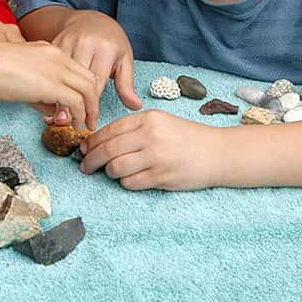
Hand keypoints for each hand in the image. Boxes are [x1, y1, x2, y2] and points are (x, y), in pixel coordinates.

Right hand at [0, 40, 98, 129]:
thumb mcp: (21, 76)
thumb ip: (39, 91)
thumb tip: (52, 109)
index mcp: (50, 51)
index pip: (78, 69)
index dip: (84, 89)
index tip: (82, 105)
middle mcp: (58, 57)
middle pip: (89, 79)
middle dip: (93, 101)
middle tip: (90, 118)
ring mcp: (57, 69)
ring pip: (88, 90)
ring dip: (90, 110)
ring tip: (85, 126)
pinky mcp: (52, 84)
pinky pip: (76, 102)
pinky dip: (79, 115)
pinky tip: (73, 125)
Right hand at [52, 10, 141, 110]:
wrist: (92, 19)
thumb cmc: (111, 42)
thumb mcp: (124, 60)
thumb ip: (126, 84)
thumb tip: (135, 106)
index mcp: (106, 48)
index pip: (96, 83)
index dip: (92, 105)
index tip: (89, 120)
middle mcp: (86, 42)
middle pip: (77, 80)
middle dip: (74, 102)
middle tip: (73, 121)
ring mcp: (68, 40)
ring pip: (61, 74)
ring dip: (59, 94)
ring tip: (60, 113)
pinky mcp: (55, 41)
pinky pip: (52, 66)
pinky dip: (51, 81)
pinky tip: (52, 94)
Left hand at [78, 110, 225, 189]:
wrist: (218, 152)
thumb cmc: (186, 138)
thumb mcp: (160, 123)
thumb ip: (132, 129)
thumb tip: (98, 142)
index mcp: (148, 118)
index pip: (109, 130)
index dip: (91, 142)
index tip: (83, 149)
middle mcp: (151, 135)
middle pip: (108, 150)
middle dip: (91, 160)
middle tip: (84, 166)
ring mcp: (156, 157)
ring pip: (116, 168)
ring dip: (109, 172)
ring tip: (111, 172)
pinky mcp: (162, 176)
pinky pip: (131, 183)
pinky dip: (125, 183)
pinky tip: (130, 179)